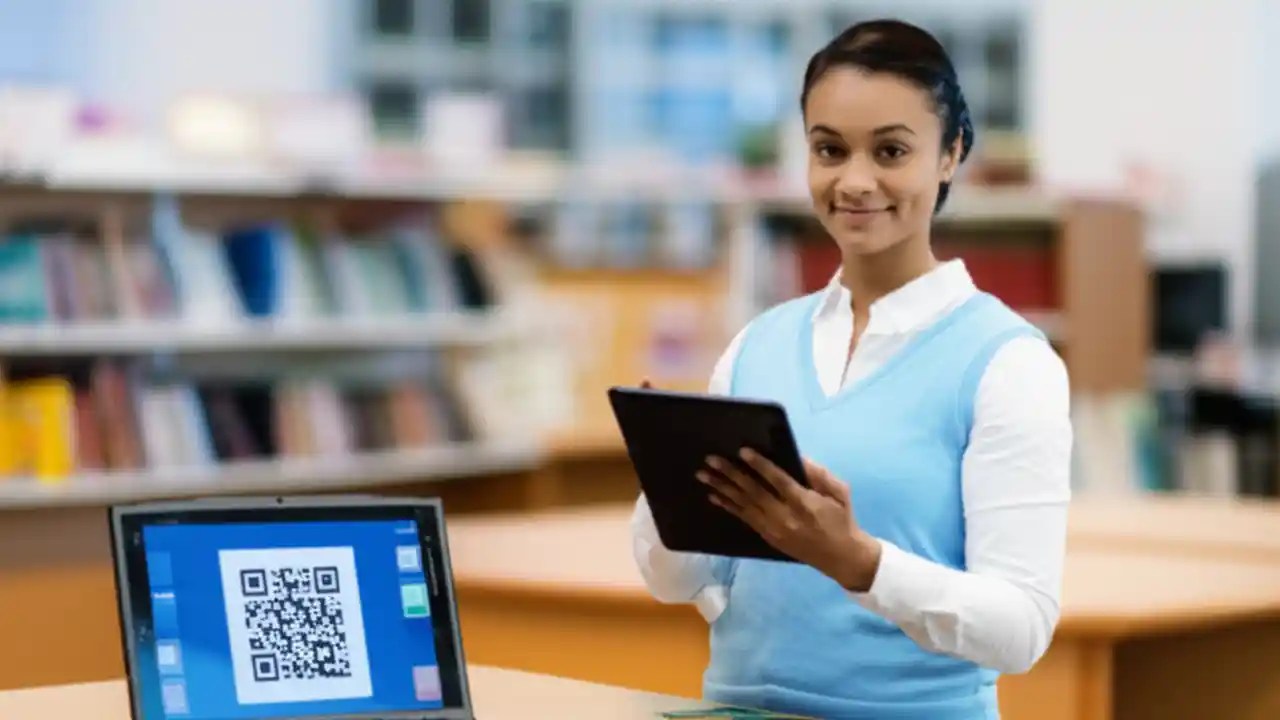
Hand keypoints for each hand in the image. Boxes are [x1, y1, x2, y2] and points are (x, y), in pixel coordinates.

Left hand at [698, 449, 881, 591]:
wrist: (840, 557)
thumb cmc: (841, 519)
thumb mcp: (839, 493)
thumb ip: (818, 474)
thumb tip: (796, 457)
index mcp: (804, 503)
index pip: (777, 480)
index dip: (760, 465)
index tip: (742, 451)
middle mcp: (785, 516)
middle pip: (753, 492)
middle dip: (731, 474)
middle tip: (711, 460)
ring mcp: (774, 529)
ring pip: (744, 505)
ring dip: (722, 489)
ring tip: (704, 475)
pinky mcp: (768, 537)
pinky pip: (745, 519)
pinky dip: (729, 507)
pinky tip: (714, 496)